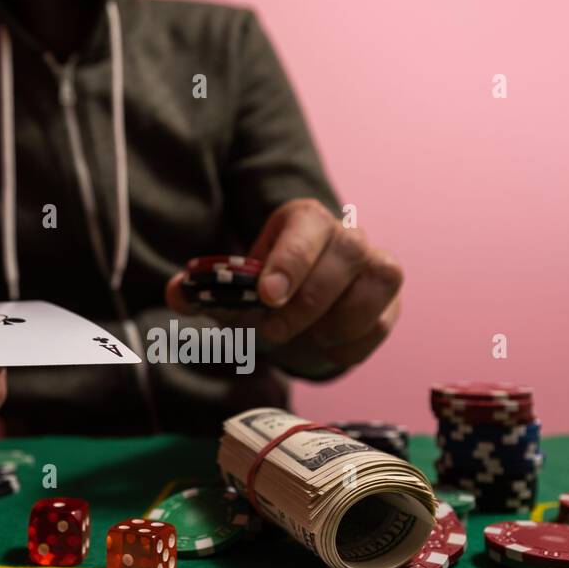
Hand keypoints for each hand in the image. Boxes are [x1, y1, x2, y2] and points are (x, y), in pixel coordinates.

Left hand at [165, 199, 402, 374]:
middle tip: (274, 331)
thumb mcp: (235, 290)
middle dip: (310, 298)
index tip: (267, 295)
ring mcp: (376, 266)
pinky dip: (351, 345)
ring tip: (304, 339)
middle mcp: (347, 235)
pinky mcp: (390, 301)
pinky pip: (381, 323)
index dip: (290, 259)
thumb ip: (205, 290)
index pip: (307, 225)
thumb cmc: (270, 294)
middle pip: (347, 252)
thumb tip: (178, 292)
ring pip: (375, 285)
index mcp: (304, 220)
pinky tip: (325, 348)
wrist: (304, 312)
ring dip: (336, 322)